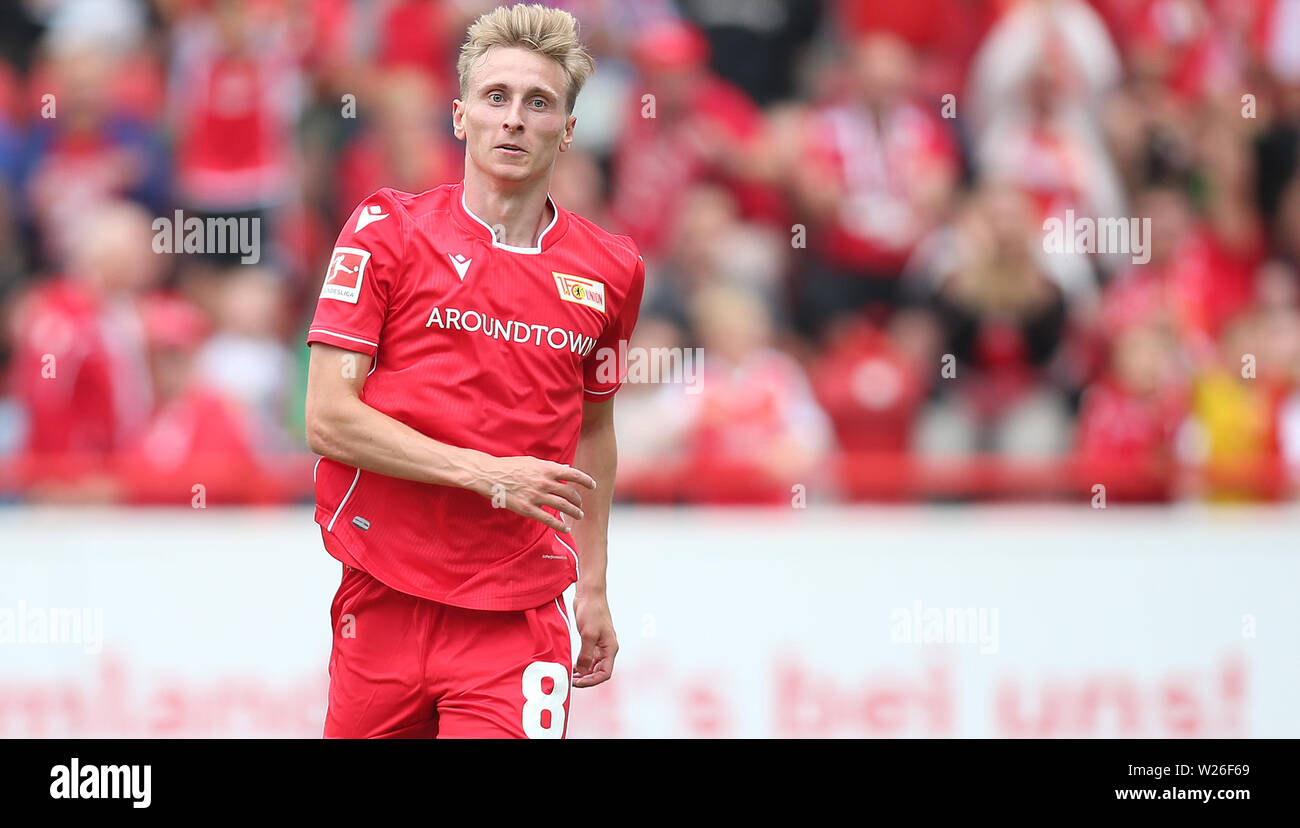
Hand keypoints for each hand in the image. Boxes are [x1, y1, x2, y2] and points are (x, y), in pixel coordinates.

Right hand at [472, 455, 595, 532]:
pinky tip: (566, 528)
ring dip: (574, 512)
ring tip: (578, 515)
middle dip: (578, 500)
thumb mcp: (532, 461)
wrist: (490, 476)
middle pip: (569, 493)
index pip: (573, 474)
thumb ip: (550, 466)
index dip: (586, 480)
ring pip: (563, 506)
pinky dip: (560, 525)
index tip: (592, 485)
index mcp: (546, 468)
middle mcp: (544, 482)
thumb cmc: (510, 466)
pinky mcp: (528, 509)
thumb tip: (567, 468)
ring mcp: (536, 496)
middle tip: (580, 505)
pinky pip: (548, 519)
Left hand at [572, 590, 616, 687]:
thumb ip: (586, 655)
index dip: (592, 681)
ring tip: (570, 676)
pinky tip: (572, 666)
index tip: (578, 682)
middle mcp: (606, 649)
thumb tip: (583, 672)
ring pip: (593, 666)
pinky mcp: (591, 640)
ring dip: (583, 673)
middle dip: (586, 678)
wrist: (589, 594)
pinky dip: (581, 664)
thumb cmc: (592, 611)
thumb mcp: (588, 634)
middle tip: (571, 681)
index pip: (605, 673)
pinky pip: (588, 658)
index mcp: (610, 648)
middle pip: (599, 672)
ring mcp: (599, 645)